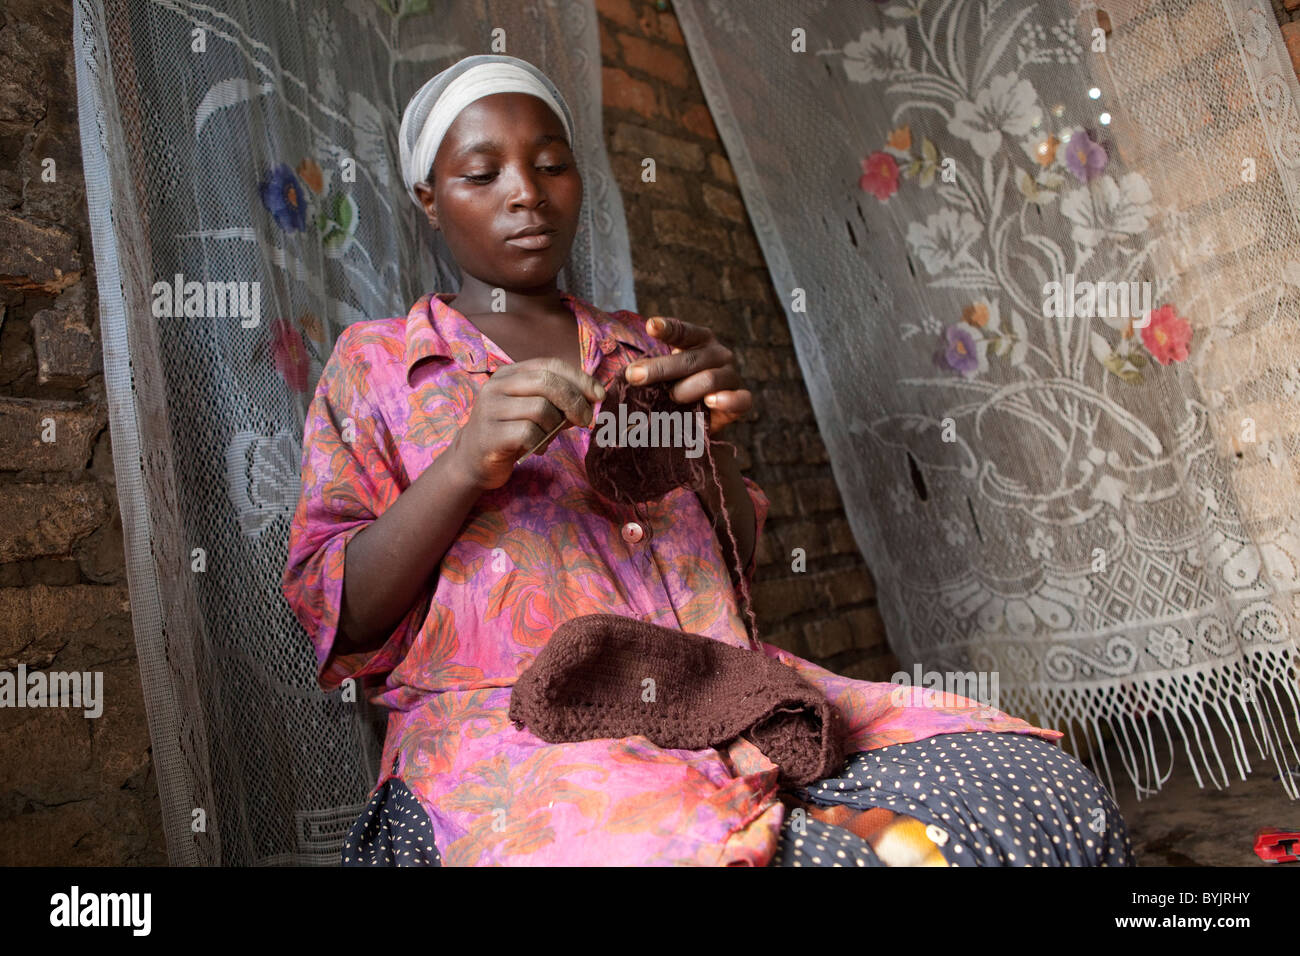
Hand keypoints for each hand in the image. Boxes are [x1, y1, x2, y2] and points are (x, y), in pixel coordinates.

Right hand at [448, 358, 605, 490]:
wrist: (473, 460)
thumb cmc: (510, 432)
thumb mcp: (534, 411)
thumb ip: (559, 402)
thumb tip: (594, 397)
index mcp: (510, 373)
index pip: (550, 364)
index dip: (579, 378)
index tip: (599, 395)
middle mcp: (497, 385)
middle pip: (547, 382)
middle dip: (574, 401)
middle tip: (585, 420)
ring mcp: (490, 409)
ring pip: (540, 409)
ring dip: (555, 426)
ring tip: (548, 437)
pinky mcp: (489, 434)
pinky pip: (528, 433)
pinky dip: (540, 443)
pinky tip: (536, 448)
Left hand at [624, 316, 752, 433]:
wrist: (703, 417)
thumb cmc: (679, 388)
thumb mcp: (665, 375)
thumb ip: (652, 370)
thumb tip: (628, 374)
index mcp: (699, 340)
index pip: (683, 331)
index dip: (667, 329)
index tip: (650, 326)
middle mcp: (718, 353)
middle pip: (689, 359)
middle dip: (659, 368)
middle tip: (633, 376)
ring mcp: (731, 375)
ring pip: (709, 379)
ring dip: (685, 390)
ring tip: (671, 398)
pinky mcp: (742, 399)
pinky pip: (739, 399)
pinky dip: (725, 400)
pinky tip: (710, 402)